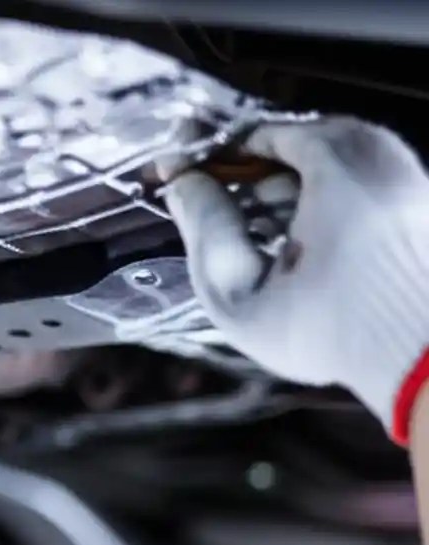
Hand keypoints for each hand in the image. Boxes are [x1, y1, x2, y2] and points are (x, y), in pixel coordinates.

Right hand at [165, 117, 428, 440]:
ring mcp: (414, 185)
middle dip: (267, 166)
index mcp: (338, 167)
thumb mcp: (240, 291)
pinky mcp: (427, 211)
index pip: (270, 132)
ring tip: (269, 228)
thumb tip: (184, 187)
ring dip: (303, 187)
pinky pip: (373, 188)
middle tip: (230, 199)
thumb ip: (205, 229)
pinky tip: (313, 247)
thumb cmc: (332, 333)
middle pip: (311, 141)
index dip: (223, 151)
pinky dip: (339, 204)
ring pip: (345, 163)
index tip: (193, 172)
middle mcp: (384, 163)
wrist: (425, 367)